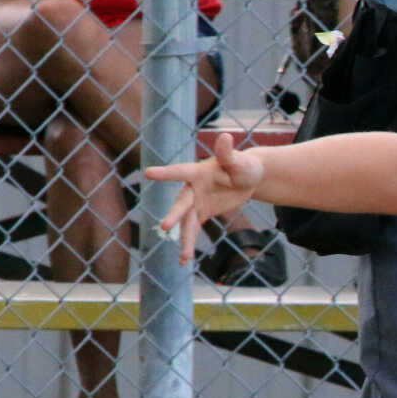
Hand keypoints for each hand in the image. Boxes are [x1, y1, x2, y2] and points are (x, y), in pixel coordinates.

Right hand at [144, 133, 264, 265]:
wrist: (248, 178)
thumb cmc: (243, 165)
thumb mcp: (239, 161)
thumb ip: (229, 153)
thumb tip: (226, 136)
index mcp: (198, 171)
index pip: (181, 172)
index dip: (166, 173)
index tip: (148, 173)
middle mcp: (192, 188)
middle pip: (182, 203)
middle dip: (174, 214)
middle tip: (165, 226)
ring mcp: (196, 202)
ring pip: (185, 222)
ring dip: (184, 239)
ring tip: (183, 257)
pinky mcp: (202, 213)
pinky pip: (192, 230)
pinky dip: (188, 244)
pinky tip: (184, 261)